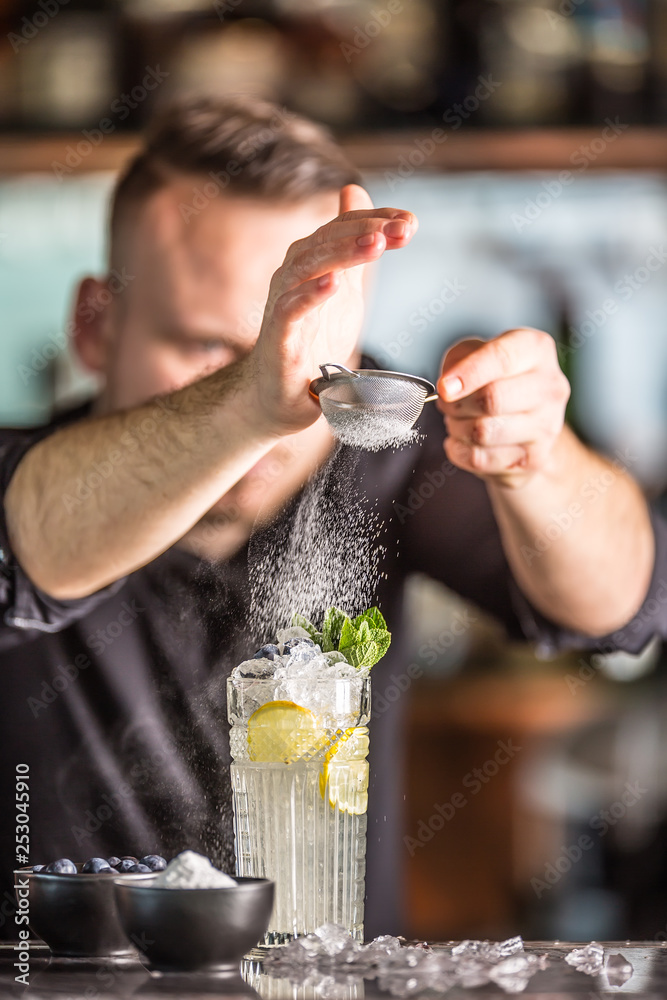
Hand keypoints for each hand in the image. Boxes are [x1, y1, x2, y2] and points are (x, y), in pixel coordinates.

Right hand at [249, 184, 416, 434]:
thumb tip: (353, 190)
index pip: (343, 227)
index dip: (377, 220)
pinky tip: (334, 283)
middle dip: (366, 231)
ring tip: (375, 245)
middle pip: (326, 240)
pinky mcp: (278, 336)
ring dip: (342, 253)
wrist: (282, 393)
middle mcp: (293, 274)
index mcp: (311, 260)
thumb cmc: (313, 339)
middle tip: (400, 230)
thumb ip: (350, 243)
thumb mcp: (343, 285)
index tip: (411, 222)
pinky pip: (290, 310)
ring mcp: (283, 304)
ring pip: (309, 267)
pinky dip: (311, 295)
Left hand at [437, 329, 570, 487]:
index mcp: (535, 350)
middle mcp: (549, 386)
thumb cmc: (498, 380)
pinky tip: (463, 441)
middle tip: (447, 403)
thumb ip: (458, 359)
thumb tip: (449, 385)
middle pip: (492, 399)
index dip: (469, 373)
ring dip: (456, 428)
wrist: (527, 421)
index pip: (502, 358)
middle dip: (456, 404)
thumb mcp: (475, 353)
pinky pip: (480, 459)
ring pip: (483, 432)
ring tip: (458, 421)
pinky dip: (459, 450)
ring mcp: (547, 425)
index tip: (445, 387)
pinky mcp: (535, 457)